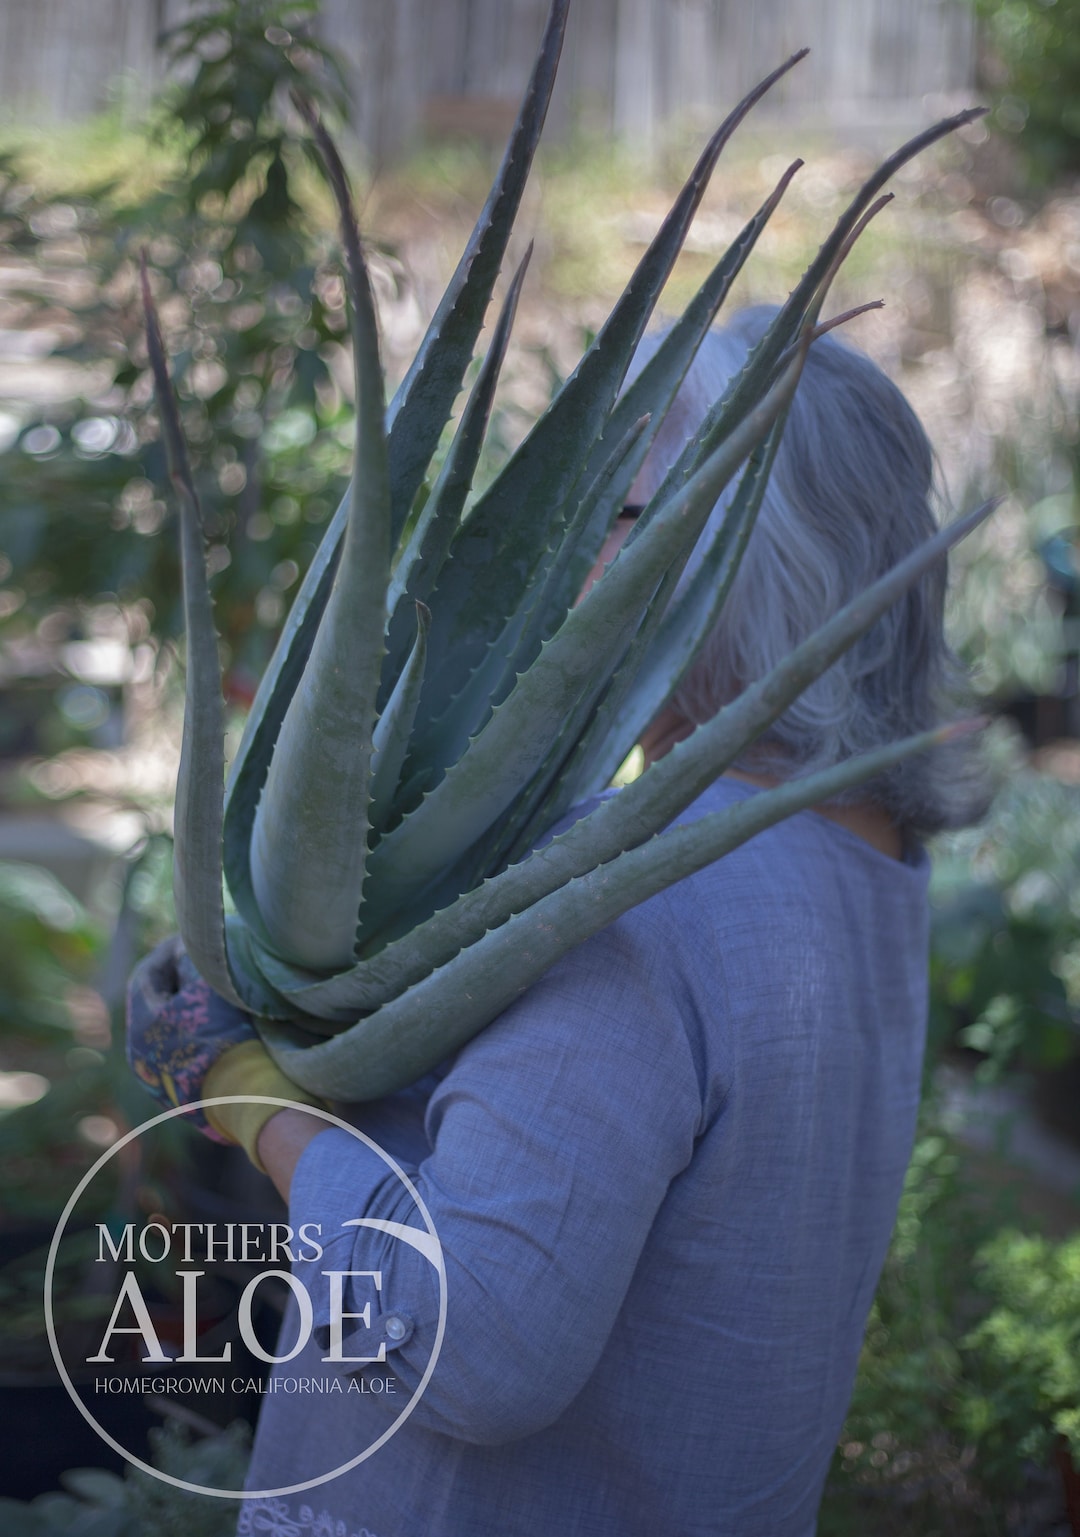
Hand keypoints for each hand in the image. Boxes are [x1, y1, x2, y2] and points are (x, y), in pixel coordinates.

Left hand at [126, 934, 324, 1167]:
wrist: (254, 1099)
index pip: (146, 976)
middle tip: (209, 963)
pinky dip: (203, 1035)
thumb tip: (186, 947)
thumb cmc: (228, 1036)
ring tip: (224, 993)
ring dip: (195, 1010)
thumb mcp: (209, 985)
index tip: (194, 938)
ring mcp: (165, 1084)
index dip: (170, 951)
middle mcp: (143, 1060)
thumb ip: (192, 958)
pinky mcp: (190, 1099)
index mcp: (140, 1030)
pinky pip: (191, 1054)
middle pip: (159, 1006)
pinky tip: (230, 1027)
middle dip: (183, 980)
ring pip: (175, 1032)